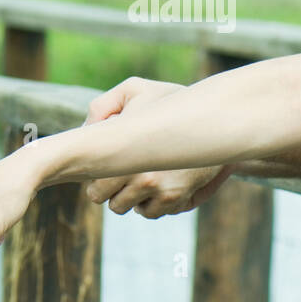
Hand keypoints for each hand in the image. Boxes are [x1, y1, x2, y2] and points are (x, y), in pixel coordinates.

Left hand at [83, 76, 231, 217]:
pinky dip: (152, 202)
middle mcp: (142, 176)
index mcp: (126, 151)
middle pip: (113, 204)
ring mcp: (161, 189)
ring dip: (132, 196)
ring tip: (142, 172)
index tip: (106, 167)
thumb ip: (102, 107)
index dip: (98, 180)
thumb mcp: (135, 89)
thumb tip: (85, 133)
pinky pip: (152, 212)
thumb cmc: (168, 101)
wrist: (215, 117)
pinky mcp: (177, 198)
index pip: (96, 190)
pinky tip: (158, 181)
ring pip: (130, 209)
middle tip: (123, 171)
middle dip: (113, 191)